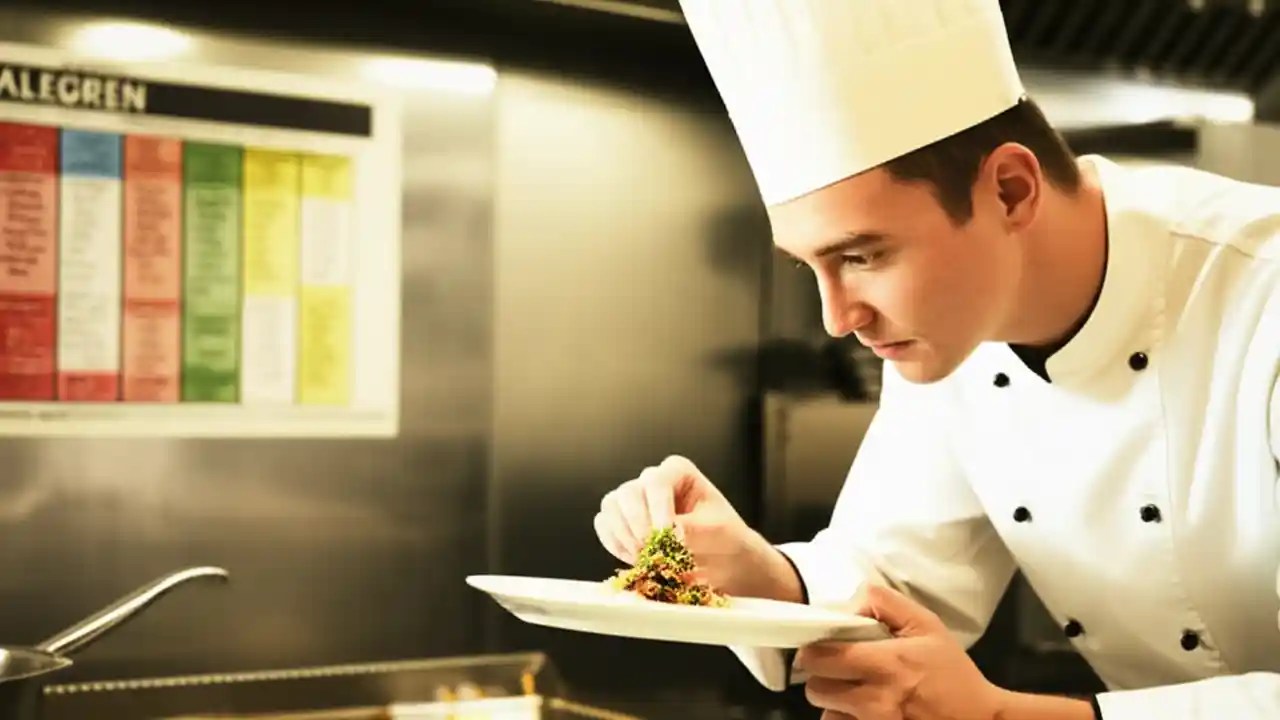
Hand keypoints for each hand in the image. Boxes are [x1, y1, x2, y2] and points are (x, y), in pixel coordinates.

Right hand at [593, 455, 774, 595]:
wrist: (722, 562)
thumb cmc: (725, 539)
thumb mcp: (719, 533)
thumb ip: (695, 530)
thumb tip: (670, 532)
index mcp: (678, 472)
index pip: (657, 481)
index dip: (658, 508)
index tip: (666, 535)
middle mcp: (652, 481)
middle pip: (628, 492)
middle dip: (638, 524)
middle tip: (652, 550)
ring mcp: (634, 501)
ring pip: (611, 507)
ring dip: (624, 536)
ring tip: (646, 557)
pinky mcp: (622, 522)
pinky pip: (604, 526)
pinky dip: (615, 544)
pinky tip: (636, 559)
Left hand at [795, 584, 1003, 719]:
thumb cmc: (951, 673)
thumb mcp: (927, 626)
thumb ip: (886, 603)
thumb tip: (850, 604)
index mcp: (886, 664)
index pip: (822, 657)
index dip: (813, 650)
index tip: (820, 647)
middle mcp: (875, 700)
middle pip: (816, 689)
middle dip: (820, 676)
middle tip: (836, 670)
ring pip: (826, 715)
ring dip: (833, 703)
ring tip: (854, 694)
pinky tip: (863, 713)